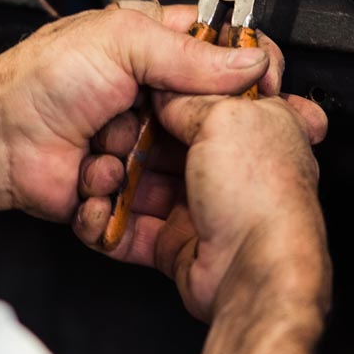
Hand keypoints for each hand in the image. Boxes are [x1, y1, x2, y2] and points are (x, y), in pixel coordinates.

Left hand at [0, 1, 278, 219]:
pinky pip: (150, 200)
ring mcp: (141, 143)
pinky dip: (120, 191)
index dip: (246, 71)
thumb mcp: (120, 43)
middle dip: (194, 130)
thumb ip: (188, 51)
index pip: (224, 54)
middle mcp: (153, 97)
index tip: (259, 88)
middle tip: (162, 124)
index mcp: (156, 49)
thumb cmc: (38, 81)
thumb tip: (249, 60)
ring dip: (144, 159)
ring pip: (183, 164)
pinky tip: (92, 172)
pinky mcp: (125, 185)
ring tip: (107, 144)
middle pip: (211, 118)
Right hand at [75, 90, 330, 321]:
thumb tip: (162, 94)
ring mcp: (202, 206)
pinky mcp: (177, 242)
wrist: (253, 270)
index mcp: (254, 126)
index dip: (171, 89)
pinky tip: (95, 210)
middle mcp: (228, 166)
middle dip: (130, 138)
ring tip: (97, 174)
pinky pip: (131, 228)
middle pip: (164, 142)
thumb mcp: (225, 117)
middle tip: (109, 132)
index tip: (139, 84)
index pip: (206, 97)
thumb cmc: (258, 193)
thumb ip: (188, 98)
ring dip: (111, 180)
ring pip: (141, 185)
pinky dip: (108, 222)